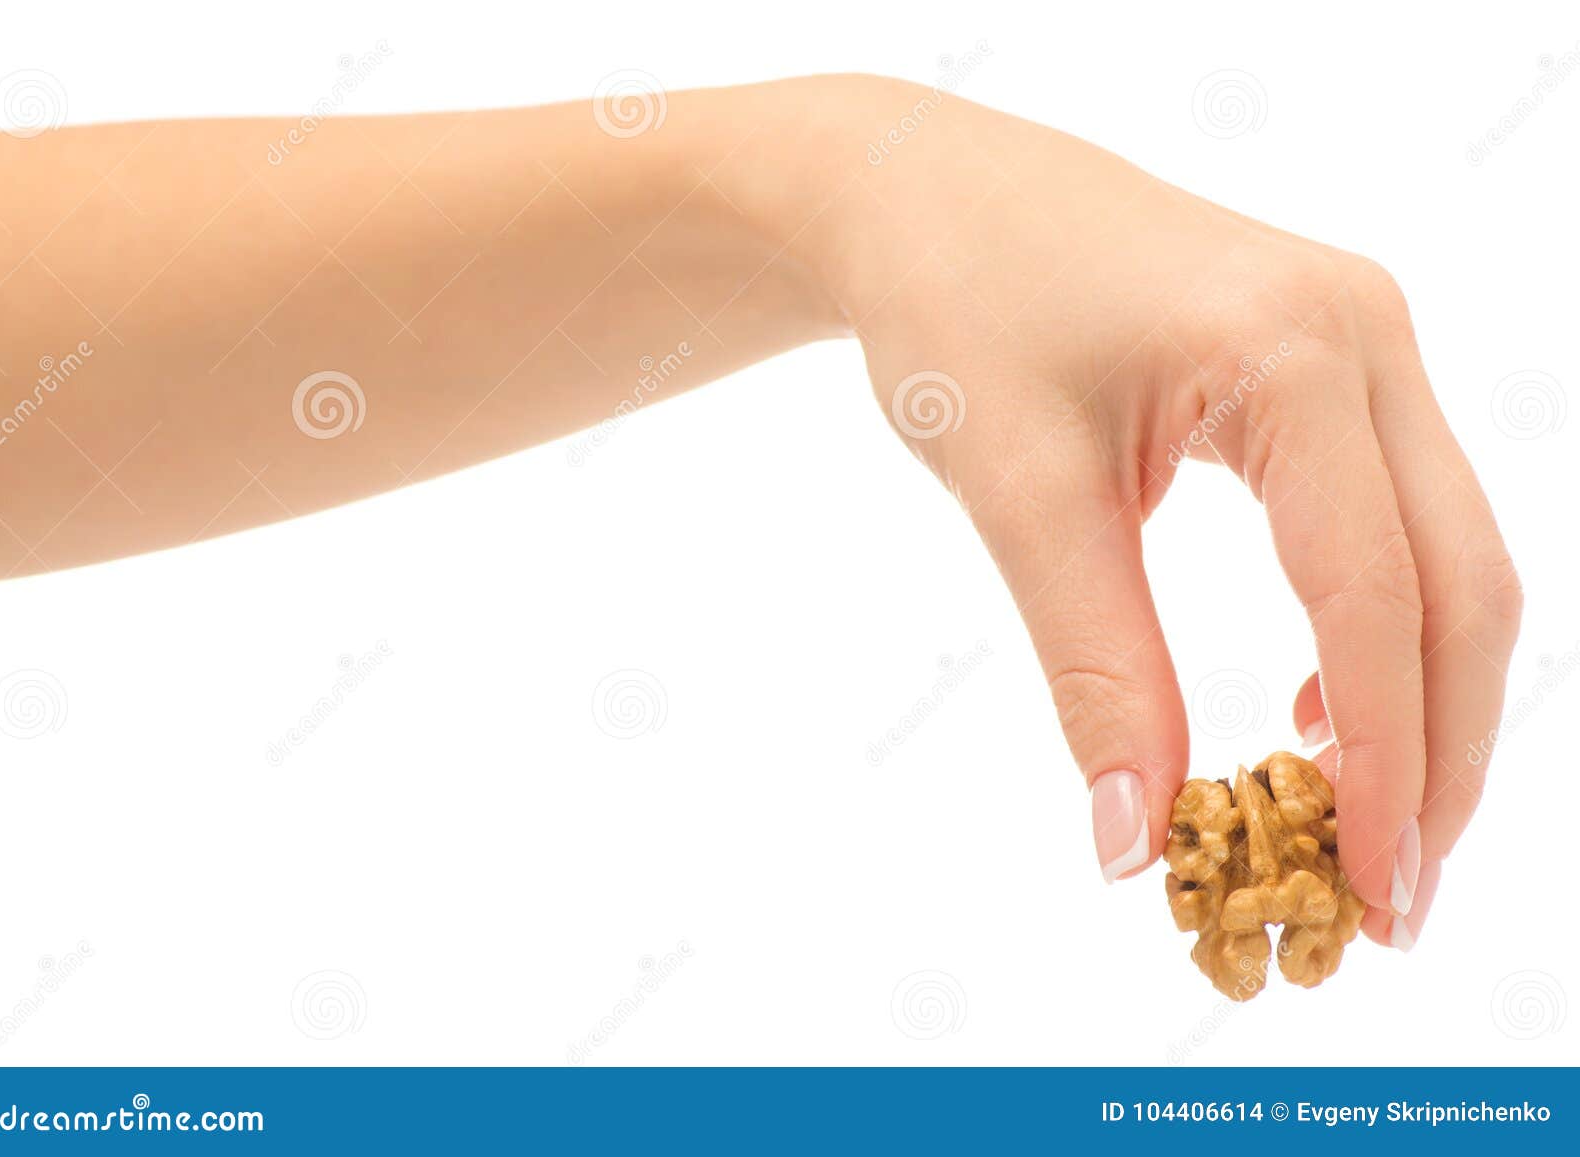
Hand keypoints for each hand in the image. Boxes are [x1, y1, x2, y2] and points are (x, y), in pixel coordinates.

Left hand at [803, 77, 1521, 945]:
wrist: (923, 195)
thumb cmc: (958, 309)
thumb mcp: (1022, 498)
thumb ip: (1095, 670)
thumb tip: (1138, 843)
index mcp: (1297, 354)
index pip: (1374, 598)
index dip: (1385, 764)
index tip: (1372, 893)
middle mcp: (1364, 337)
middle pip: (1461, 586)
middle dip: (1439, 755)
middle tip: (1392, 898)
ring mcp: (1361, 342)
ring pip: (1449, 558)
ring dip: (1423, 704)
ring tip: (1367, 829)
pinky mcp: (1329, 364)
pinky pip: (1398, 518)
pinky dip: (1381, 632)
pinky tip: (1318, 712)